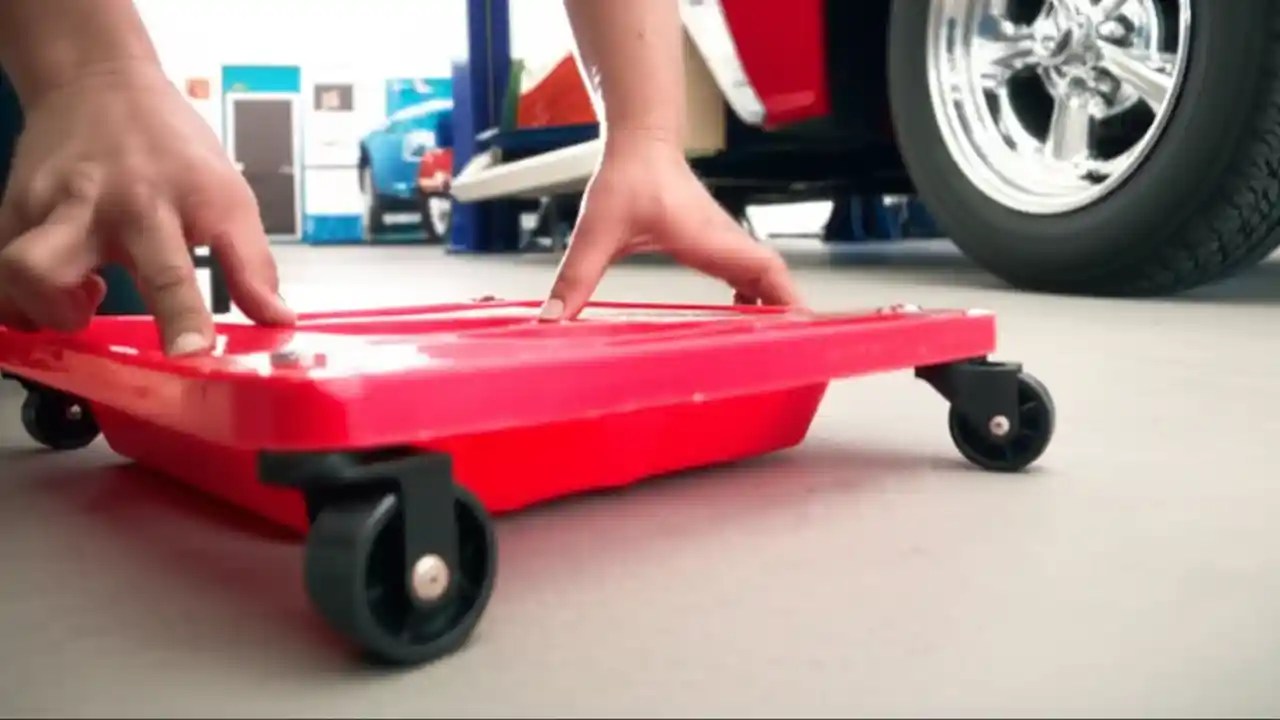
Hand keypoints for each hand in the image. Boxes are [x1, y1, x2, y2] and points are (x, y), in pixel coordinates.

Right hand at [0, 62, 294, 353]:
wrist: (98, 81)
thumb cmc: (172, 148)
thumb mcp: (228, 195)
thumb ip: (251, 265)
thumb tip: (279, 323)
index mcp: (169, 202)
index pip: (174, 269)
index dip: (183, 317)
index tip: (191, 353)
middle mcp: (103, 204)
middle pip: (53, 265)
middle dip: (63, 309)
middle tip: (91, 319)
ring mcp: (49, 206)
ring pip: (15, 268)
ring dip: (37, 307)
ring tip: (74, 308)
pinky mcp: (13, 207)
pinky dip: (19, 298)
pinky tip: (53, 295)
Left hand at [540, 133, 801, 320]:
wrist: (639, 142)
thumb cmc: (627, 178)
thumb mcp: (598, 231)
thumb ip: (577, 276)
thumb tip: (554, 319)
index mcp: (709, 241)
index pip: (765, 270)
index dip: (788, 301)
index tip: (802, 330)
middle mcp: (725, 241)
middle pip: (774, 280)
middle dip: (788, 314)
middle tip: (792, 352)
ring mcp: (724, 241)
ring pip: (764, 277)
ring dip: (772, 306)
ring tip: (773, 345)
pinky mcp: (715, 241)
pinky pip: (746, 272)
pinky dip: (754, 294)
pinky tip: (743, 316)